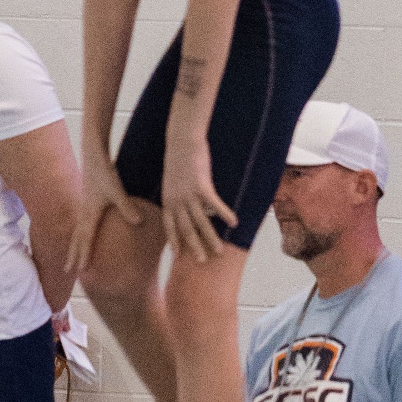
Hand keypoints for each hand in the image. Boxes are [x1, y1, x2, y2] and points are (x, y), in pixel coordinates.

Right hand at [67, 155, 141, 273]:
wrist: (93, 155)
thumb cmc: (104, 172)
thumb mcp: (117, 190)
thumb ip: (126, 207)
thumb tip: (138, 222)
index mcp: (90, 213)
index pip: (86, 239)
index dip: (83, 255)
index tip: (80, 270)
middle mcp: (84, 212)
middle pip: (77, 238)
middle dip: (73, 255)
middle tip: (69, 271)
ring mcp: (83, 206)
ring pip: (77, 231)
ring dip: (74, 246)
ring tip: (72, 257)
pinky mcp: (86, 201)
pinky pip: (81, 223)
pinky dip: (79, 234)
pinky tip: (83, 235)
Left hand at [161, 136, 236, 261]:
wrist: (181, 140)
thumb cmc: (178, 157)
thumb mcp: (173, 179)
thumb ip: (178, 194)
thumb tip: (190, 205)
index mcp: (168, 199)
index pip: (169, 225)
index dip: (174, 240)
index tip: (177, 255)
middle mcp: (177, 200)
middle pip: (186, 228)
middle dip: (194, 246)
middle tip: (201, 261)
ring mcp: (189, 194)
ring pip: (201, 221)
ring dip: (211, 238)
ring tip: (219, 250)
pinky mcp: (202, 186)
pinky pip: (215, 204)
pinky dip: (225, 214)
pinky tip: (234, 223)